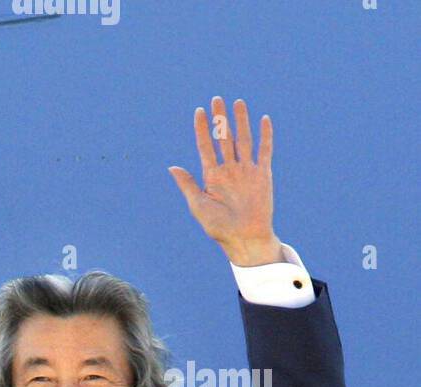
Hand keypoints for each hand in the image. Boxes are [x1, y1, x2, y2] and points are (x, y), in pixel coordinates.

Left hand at [168, 97, 280, 265]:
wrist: (243, 238)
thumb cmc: (218, 227)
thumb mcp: (198, 205)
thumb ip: (188, 184)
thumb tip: (171, 166)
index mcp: (211, 176)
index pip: (205, 146)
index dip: (201, 129)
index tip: (198, 111)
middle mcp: (229, 169)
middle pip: (224, 138)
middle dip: (220, 119)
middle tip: (217, 99)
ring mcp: (246, 170)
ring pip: (243, 139)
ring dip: (241, 121)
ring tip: (237, 102)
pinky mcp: (262, 174)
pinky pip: (264, 151)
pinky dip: (265, 136)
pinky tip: (263, 119)